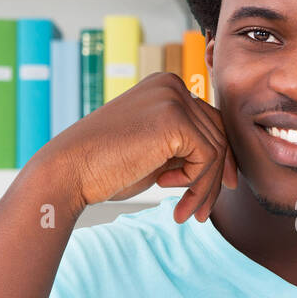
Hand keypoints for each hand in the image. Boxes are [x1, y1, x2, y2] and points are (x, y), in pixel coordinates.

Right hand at [34, 71, 237, 222]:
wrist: (69, 171)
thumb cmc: (106, 167)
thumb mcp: (155, 151)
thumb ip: (186, 147)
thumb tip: (227, 163)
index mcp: (165, 87)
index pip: (210, 123)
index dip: (218, 161)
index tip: (216, 192)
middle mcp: (172, 84)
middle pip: (218, 134)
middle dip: (214, 179)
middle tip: (202, 212)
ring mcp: (174, 98)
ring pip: (217, 149)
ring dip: (204, 188)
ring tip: (186, 212)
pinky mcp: (175, 119)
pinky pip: (208, 157)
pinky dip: (195, 182)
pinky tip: (165, 188)